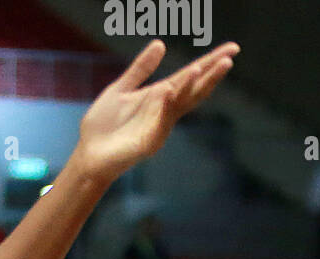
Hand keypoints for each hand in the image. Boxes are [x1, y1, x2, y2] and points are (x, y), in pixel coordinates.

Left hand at [73, 40, 238, 181]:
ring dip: (192, 88)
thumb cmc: (102, 125)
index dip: (209, 62)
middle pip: (193, 90)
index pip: (190, 76)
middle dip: (211, 75)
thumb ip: (140, 69)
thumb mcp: (121, 89)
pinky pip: (160, 123)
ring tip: (202, 69)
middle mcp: (164, 111)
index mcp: (160, 96)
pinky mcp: (147, 144)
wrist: (87, 154)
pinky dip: (166, 107)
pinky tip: (170, 91)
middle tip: (229, 58)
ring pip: (180, 105)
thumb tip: (160, 44)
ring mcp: (158, 128)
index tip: (232, 48)